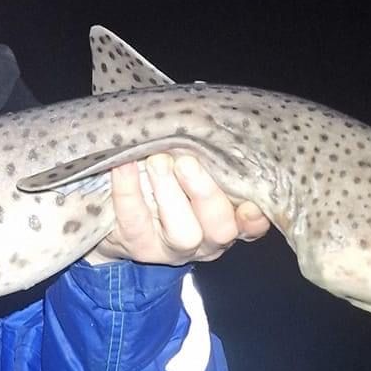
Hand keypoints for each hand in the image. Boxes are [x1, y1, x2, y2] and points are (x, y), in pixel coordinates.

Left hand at [85, 152, 269, 267]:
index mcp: (228, 218)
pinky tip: (124, 165)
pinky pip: (135, 222)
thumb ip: (207, 155)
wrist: (117, 209)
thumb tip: (209, 122)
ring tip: (157, 161)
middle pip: (221, 229)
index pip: (250, 224)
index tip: (250, 203)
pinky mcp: (138, 245)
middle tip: (186, 162)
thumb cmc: (165, 178)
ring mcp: (172, 248)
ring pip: (184, 234)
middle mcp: (207, 239)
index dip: (254, 218)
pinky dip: (128, 190)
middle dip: (206, 193)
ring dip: (170, 195)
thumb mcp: (192, 165)